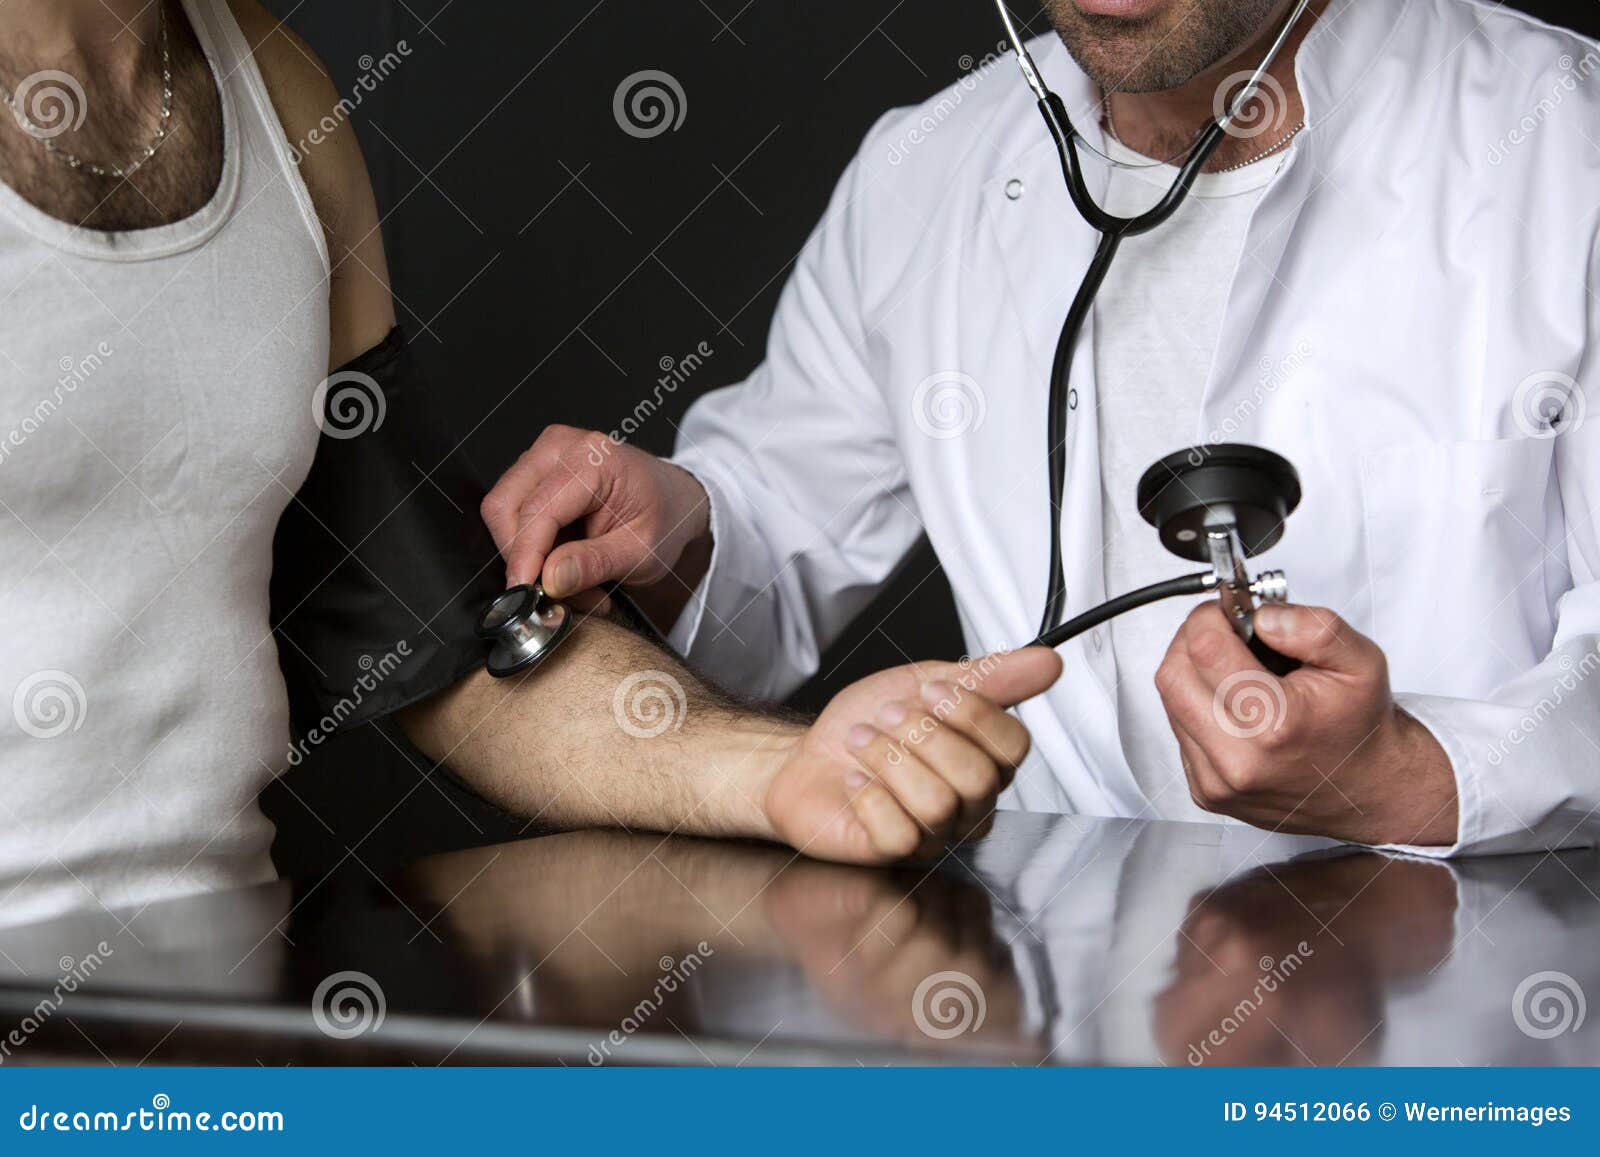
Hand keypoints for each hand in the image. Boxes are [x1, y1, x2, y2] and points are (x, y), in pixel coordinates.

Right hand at [479, 425, 711, 606]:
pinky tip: (562, 563)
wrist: (675, 499)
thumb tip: (550, 579)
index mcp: (593, 458)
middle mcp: (562, 446)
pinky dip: (531, 546)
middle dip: (521, 557)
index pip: (539, 510)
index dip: (525, 556)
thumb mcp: (642, 552)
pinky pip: (514, 512)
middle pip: (506, 506)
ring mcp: (546, 454)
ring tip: (568, 581)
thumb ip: (594, 564)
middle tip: (553, 593)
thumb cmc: (665, 517)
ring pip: (503, 511)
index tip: (524, 593)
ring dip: (526, 555)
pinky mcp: (538, 469)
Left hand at [761, 648, 1061, 863]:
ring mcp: (936, 834)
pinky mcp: (896, 853)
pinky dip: (869, 795)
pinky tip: (856, 782)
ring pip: (939, 803)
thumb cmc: (869, 723)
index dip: (972, 713)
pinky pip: (900, 831)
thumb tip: (1048, 661)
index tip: (932, 689)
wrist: (808, 757)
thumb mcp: (926, 682)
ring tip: (863, 743)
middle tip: (889, 715)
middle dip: (924, 735)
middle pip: (979, 777)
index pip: (1014, 745)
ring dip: (889, 759)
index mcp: (986, 761)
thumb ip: (989, 676)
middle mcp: (970, 804)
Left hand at [1153, 602, 1458, 846]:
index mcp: (1274, 724)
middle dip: (1193, 642)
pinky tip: (1234, 708)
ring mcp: (1216, 781)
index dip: (1211, 617)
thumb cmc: (1359, 727)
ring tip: (1236, 672)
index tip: (1228, 611)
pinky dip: (1197, 708)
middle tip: (1227, 635)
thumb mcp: (1361, 661)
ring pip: (1171, 702)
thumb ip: (1313, 627)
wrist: (1367, 790)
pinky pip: (1179, 731)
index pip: (1203, 648)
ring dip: (1194, 675)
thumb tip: (1261, 616)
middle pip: (1173, 674)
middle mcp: (1237, 759)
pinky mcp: (1205, 791)